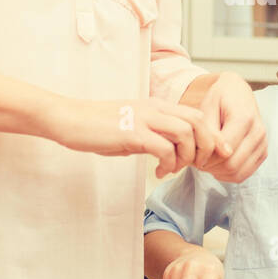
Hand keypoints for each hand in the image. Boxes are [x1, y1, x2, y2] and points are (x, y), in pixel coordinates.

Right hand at [51, 97, 204, 177]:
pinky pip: (164, 149)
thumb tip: (168, 153)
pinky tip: (158, 173)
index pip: (196, 114)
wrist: (69, 118)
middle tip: (198, 165)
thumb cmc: (97, 126)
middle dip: (207, 146)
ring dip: (187, 156)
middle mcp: (155, 108)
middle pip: (198, 121)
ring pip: (186, 133)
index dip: (209, 136)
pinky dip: (168, 165)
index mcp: (157, 105)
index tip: (206, 156)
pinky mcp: (132, 133)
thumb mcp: (132, 127)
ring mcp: (144, 119)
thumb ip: (153, 135)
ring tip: (174, 169)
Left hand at [193, 72, 266, 182]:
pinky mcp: (262, 153)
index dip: (205, 158)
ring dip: (218, 172)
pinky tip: (218, 163)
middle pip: (232, 165)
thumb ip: (210, 131)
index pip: (224, 152)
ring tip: (207, 161)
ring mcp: (262, 144)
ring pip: (238, 173)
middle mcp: (258, 132)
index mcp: (244, 118)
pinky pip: (244, 174)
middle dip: (210, 167)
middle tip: (198, 159)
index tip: (194, 153)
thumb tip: (217, 153)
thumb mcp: (208, 107)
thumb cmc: (220, 98)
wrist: (237, 91)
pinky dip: (228, 174)